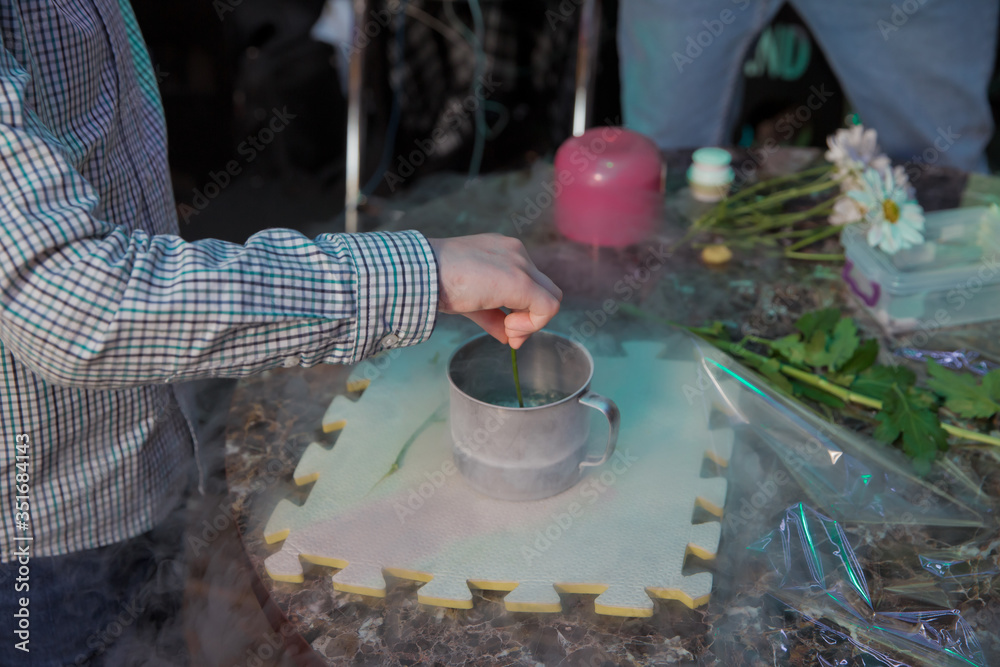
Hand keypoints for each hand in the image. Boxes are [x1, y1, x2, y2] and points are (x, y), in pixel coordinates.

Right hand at [427, 234, 561, 348]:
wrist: (422, 273)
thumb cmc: (437, 283)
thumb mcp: (471, 300)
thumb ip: (493, 316)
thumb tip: (509, 338)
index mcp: (503, 252)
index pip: (530, 283)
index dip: (524, 311)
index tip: (507, 330)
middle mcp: (516, 253)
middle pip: (545, 290)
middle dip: (532, 318)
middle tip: (510, 333)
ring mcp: (520, 264)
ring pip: (551, 298)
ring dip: (532, 322)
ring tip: (508, 330)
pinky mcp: (520, 281)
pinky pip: (547, 307)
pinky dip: (534, 325)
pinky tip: (510, 329)